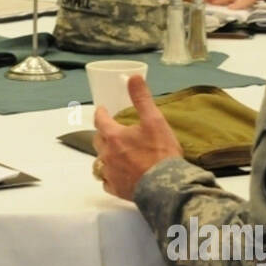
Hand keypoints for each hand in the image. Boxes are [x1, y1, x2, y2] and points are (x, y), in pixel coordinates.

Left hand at [92, 75, 183, 200]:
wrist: (167, 186)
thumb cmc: (161, 152)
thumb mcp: (154, 121)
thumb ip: (141, 99)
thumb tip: (133, 76)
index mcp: (114, 136)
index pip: (100, 120)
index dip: (100, 113)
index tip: (102, 109)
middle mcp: (107, 154)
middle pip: (98, 141)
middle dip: (103, 134)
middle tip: (111, 131)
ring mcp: (110, 173)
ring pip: (100, 162)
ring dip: (105, 156)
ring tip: (113, 154)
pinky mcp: (116, 189)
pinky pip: (106, 181)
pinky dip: (109, 176)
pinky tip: (116, 175)